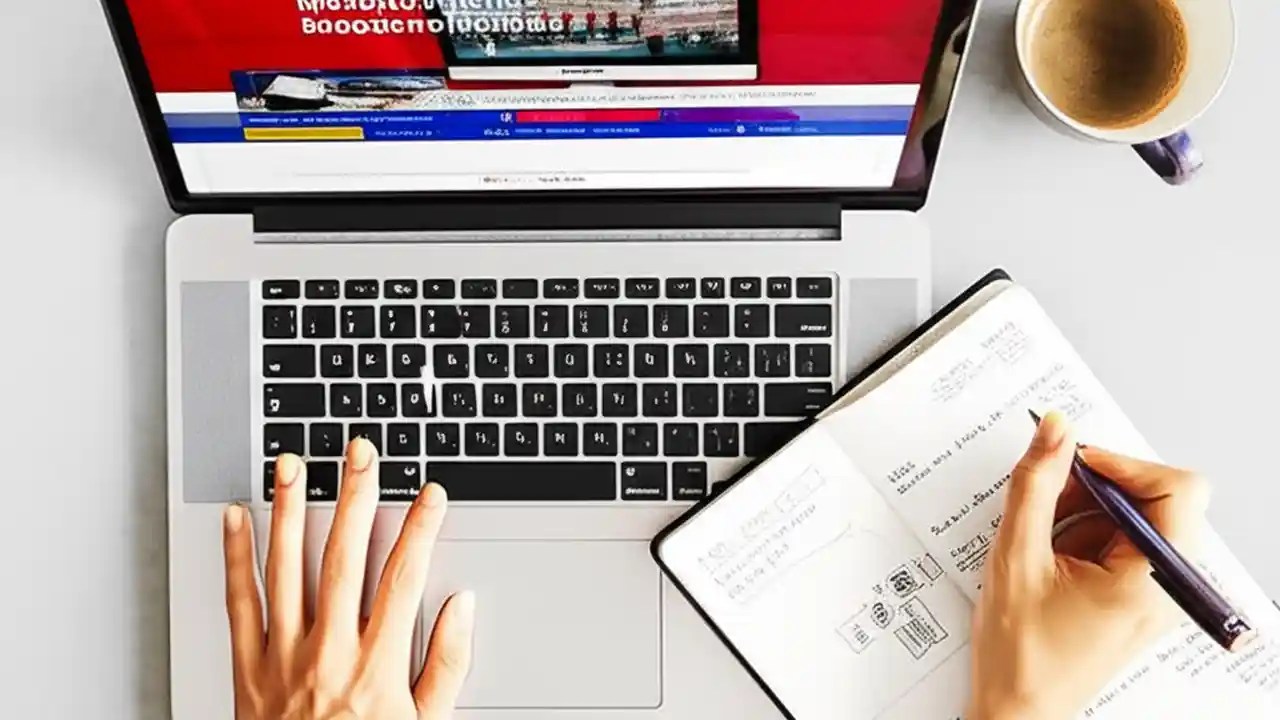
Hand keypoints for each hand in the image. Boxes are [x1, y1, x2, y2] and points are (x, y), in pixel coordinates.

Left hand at [222, 439, 474, 718]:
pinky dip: (235, 556)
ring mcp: (283, 657)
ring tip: (294, 465)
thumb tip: (460, 606)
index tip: (430, 495)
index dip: (420, 528)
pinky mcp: (246, 668)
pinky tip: (237, 518)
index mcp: (378, 666)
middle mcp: (329, 653)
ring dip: (290, 509)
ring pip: (286, 568)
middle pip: (343, 557)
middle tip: (359, 453)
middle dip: (354, 496)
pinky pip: (239, 602)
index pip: (403, 577)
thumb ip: (448, 664)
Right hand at [967, 412, 1209, 719]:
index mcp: (1151, 580)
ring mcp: (1154, 592)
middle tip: (1047, 501)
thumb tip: (1055, 429)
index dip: (1124, 463)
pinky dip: (1082, 533)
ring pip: (1135, 516)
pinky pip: (1121, 541)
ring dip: (1084, 512)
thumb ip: (1034, 486)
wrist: (1016, 711)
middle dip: (1096, 489)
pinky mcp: (1136, 595)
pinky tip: (1048, 556)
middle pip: (1156, 499)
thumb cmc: (1020, 655)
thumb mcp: (1015, 557)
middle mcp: (1166, 586)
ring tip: (1041, 541)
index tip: (1076, 461)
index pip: (1177, 489)